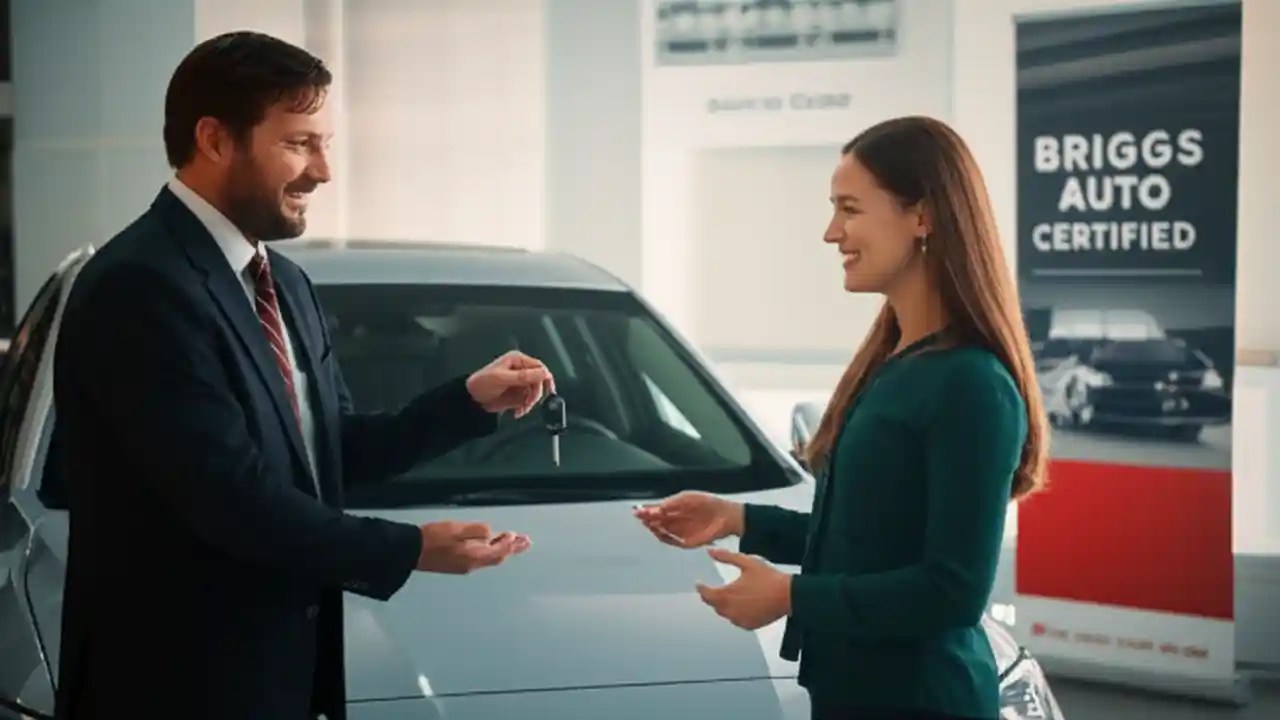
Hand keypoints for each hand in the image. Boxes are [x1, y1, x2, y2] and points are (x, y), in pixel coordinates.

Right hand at [416, 521, 531, 573]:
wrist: (412, 550)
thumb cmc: (434, 537)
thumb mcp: (459, 529)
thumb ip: (479, 531)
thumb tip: (491, 535)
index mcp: (475, 556)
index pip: (500, 552)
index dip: (510, 543)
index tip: (517, 535)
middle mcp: (472, 565)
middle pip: (497, 558)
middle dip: (511, 549)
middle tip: (525, 542)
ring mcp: (464, 566)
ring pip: (489, 559)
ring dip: (502, 550)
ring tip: (513, 543)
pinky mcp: (456, 565)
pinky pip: (480, 559)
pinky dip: (490, 551)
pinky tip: (490, 546)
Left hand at [465, 350, 555, 417]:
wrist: (472, 399)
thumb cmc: (481, 383)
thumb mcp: (502, 378)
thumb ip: (523, 376)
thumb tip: (542, 373)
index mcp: (518, 360)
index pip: (539, 367)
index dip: (544, 379)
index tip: (547, 390)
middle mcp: (521, 370)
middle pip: (540, 381)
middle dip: (535, 394)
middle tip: (529, 403)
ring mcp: (521, 383)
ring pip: (535, 393)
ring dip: (530, 403)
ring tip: (521, 409)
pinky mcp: (519, 394)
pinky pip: (529, 401)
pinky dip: (525, 408)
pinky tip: (518, 412)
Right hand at [633, 491, 743, 547]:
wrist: (725, 516)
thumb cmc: (708, 503)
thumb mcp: (688, 498)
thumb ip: (672, 502)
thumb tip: (657, 507)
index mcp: (675, 509)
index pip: (657, 511)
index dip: (647, 511)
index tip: (637, 510)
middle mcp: (675, 521)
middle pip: (656, 522)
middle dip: (647, 519)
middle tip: (640, 517)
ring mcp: (680, 532)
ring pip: (661, 532)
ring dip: (653, 528)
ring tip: (648, 522)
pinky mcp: (686, 542)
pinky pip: (671, 541)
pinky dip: (664, 537)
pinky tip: (659, 531)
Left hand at [695, 548, 790, 629]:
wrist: (789, 596)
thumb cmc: (768, 577)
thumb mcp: (746, 562)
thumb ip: (726, 557)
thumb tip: (709, 551)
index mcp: (726, 595)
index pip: (706, 594)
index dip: (701, 588)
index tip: (698, 584)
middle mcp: (730, 610)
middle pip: (714, 605)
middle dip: (710, 597)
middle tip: (710, 590)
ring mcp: (739, 620)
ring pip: (724, 614)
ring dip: (722, 606)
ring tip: (725, 597)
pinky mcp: (749, 625)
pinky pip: (736, 620)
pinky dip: (734, 614)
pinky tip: (738, 607)